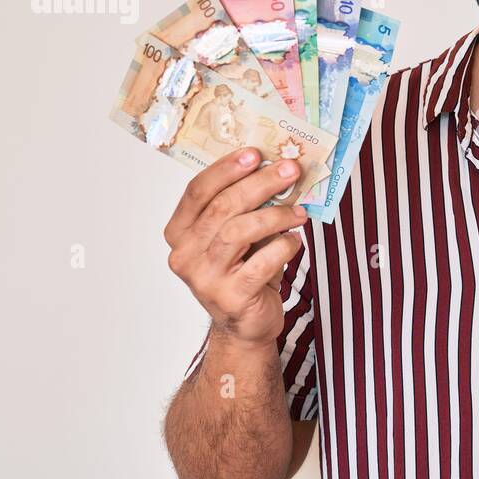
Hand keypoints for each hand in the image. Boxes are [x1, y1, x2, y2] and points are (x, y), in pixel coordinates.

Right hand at [163, 148, 308, 347]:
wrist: (246, 324)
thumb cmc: (245, 270)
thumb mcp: (240, 235)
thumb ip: (246, 206)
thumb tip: (277, 168)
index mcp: (179, 233)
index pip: (197, 191)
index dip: (226, 169)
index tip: (255, 153)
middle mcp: (184, 255)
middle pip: (221, 207)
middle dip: (259, 184)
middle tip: (290, 171)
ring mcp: (204, 279)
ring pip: (238, 232)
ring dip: (275, 216)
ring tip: (299, 212)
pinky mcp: (230, 298)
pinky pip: (260, 263)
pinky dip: (283, 247)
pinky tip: (295, 241)